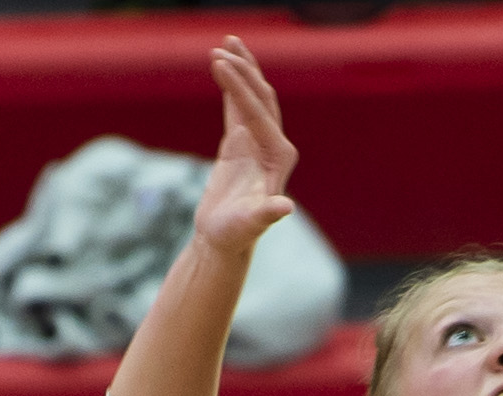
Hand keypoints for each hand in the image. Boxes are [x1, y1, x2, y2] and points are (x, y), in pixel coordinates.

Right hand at [192, 38, 297, 259]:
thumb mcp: (250, 225)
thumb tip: (285, 208)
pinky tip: (222, 66)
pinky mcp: (241, 144)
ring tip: (225, 43)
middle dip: (242, 71)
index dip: (238, 88)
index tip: (217, 64)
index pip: (258, 111)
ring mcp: (258, 141)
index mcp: (280, 155)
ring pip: (252, 96)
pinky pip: (237, 107)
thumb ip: (266, 214)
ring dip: (240, 70)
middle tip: (219, 49)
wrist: (224, 243)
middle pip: (260, 96)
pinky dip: (231, 86)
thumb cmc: (236, 236)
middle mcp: (274, 143)